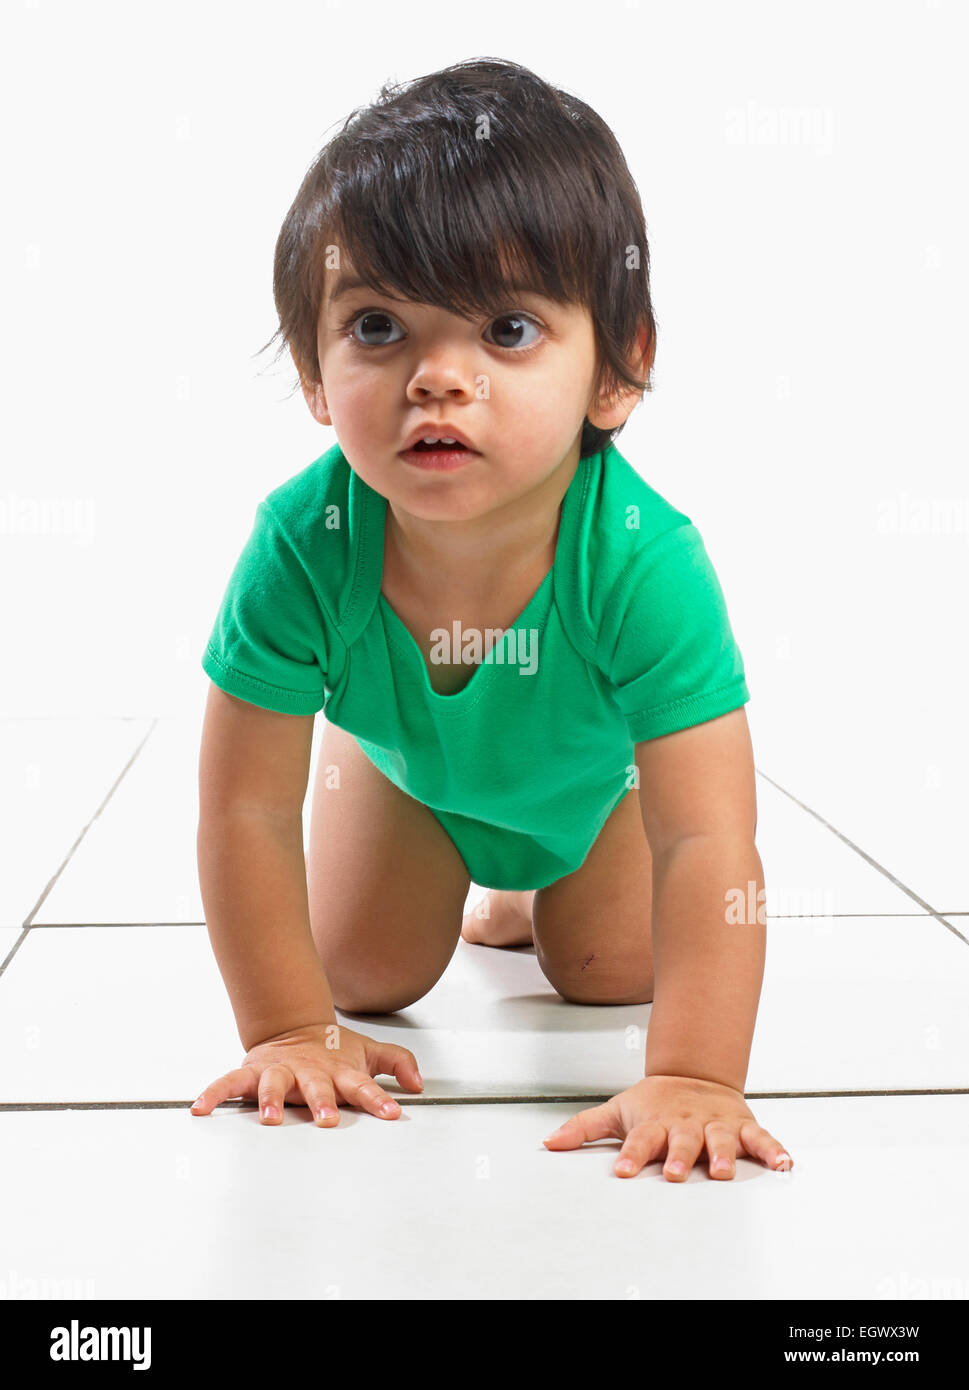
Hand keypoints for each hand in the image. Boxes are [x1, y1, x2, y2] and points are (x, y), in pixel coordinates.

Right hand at [190, 1022, 423, 1125]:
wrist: (293, 1025)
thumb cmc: (334, 1049)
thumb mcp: (369, 1052)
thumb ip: (397, 1062)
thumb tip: (418, 1083)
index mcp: (338, 1071)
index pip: (363, 1086)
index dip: (378, 1099)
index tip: (392, 1113)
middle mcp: (308, 1072)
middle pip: (317, 1087)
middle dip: (322, 1103)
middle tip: (327, 1120)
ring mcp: (279, 1071)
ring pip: (272, 1084)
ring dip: (270, 1101)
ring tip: (268, 1119)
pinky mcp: (252, 1071)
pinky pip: (229, 1083)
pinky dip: (214, 1093)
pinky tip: (200, 1108)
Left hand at [542, 1074, 792, 1180]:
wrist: (694, 1073)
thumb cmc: (653, 1102)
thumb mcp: (617, 1110)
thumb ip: (584, 1128)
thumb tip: (548, 1143)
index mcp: (655, 1122)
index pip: (640, 1140)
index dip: (632, 1156)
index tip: (624, 1172)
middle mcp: (686, 1124)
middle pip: (682, 1141)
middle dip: (680, 1157)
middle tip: (676, 1173)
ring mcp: (715, 1125)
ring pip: (721, 1140)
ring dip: (722, 1156)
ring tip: (723, 1173)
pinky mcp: (742, 1126)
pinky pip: (761, 1140)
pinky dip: (774, 1151)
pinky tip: (784, 1164)